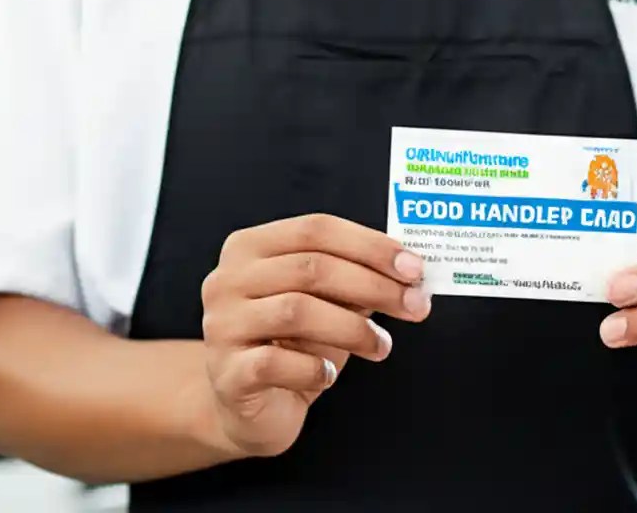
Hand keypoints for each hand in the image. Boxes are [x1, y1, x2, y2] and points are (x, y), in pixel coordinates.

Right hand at [200, 214, 430, 457]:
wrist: (248, 407)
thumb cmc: (291, 345)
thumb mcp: (324, 303)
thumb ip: (354, 280)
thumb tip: (408, 272)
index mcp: (250, 248)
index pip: (316, 229)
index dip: (370, 245)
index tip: (413, 268)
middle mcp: (227, 280)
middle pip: (311, 268)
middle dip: (374, 285)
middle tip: (415, 305)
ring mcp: (221, 325)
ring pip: (297, 311)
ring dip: (353, 329)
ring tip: (382, 346)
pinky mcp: (227, 373)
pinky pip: (278, 363)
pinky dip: (315, 369)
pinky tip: (330, 376)